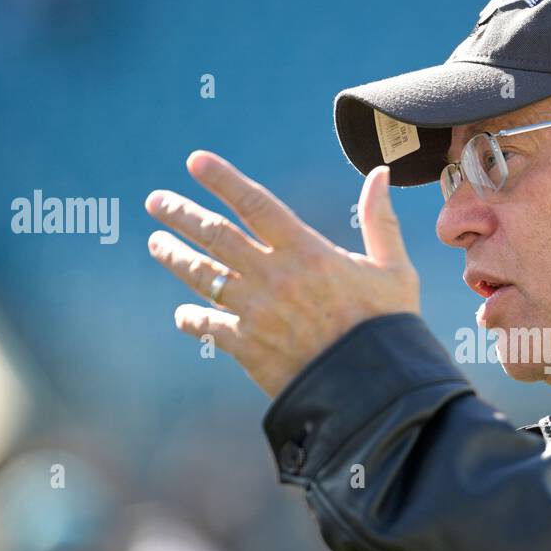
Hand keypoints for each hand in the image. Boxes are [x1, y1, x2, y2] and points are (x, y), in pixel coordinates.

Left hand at [145, 151, 419, 396]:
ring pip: (203, 276)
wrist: (374, 388)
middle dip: (181, 214)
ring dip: (175, 257)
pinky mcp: (248, 347)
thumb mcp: (394, 269)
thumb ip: (380, 220)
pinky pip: (208, 325)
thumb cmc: (388, 326)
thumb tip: (380, 173)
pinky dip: (192, 318)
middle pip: (216, 235)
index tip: (195, 162)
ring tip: (156, 243)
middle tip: (156, 201)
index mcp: (307, 252)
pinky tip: (184, 314)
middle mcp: (274, 276)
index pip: (255, 204)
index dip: (223, 180)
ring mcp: (256, 312)